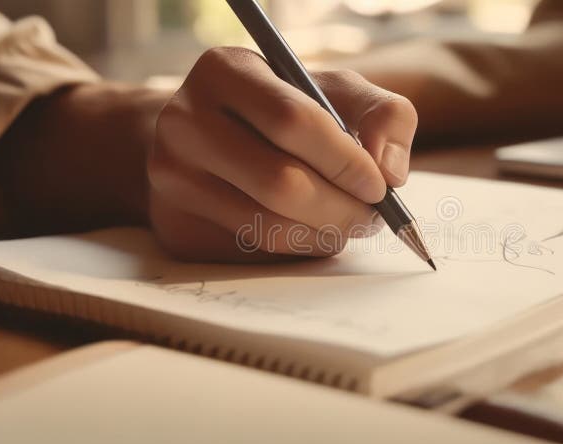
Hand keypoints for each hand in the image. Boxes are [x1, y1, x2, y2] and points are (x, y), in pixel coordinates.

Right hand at [148, 47, 417, 261]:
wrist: (206, 138)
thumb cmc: (285, 110)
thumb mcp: (336, 92)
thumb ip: (382, 116)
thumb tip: (391, 172)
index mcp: (225, 71)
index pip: (292, 121)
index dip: (346, 161)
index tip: (380, 185)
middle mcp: (185, 122)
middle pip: (279, 183)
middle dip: (342, 209)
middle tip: (373, 217)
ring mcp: (172, 178)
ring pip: (268, 227)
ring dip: (325, 235)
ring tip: (348, 223)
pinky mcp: (176, 226)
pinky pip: (254, 252)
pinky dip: (298, 249)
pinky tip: (311, 230)